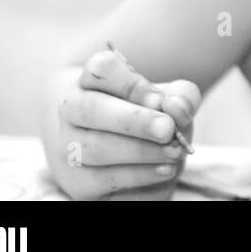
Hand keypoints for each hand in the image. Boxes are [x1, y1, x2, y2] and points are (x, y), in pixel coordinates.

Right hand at [44, 49, 200, 200]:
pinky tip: (164, 170)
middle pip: (90, 109)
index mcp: (92, 80)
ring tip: (175, 152)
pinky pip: (103, 180)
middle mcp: (72, 110)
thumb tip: (176, 108)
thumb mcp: (172, 100)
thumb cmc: (151, 118)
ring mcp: (68, 147)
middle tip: (167, 129)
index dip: (130, 83)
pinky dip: (138, 176)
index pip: (100, 69)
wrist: (129, 157)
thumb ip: (181, 97)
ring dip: (140, 151)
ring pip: (95, 148)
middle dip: (133, 120)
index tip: (159, 100)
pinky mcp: (77, 182)